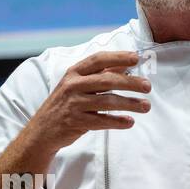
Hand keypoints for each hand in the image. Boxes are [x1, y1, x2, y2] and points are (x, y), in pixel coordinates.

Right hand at [23, 50, 150, 158]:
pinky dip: (117, 121)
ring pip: (107, 101)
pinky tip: (130, 122)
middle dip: (130, 82)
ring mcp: (74, 104)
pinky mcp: (76, 122)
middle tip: (148, 86)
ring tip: (146, 106)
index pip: (98, 59)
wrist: (42, 131)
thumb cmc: (64, 104)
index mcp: (74, 73)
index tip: (136, 58)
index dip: (118, 57)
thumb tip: (126, 65)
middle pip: (107, 80)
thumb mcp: (77, 85)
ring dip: (130, 104)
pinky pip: (102, 121)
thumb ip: (100, 75)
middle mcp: (73, 86)